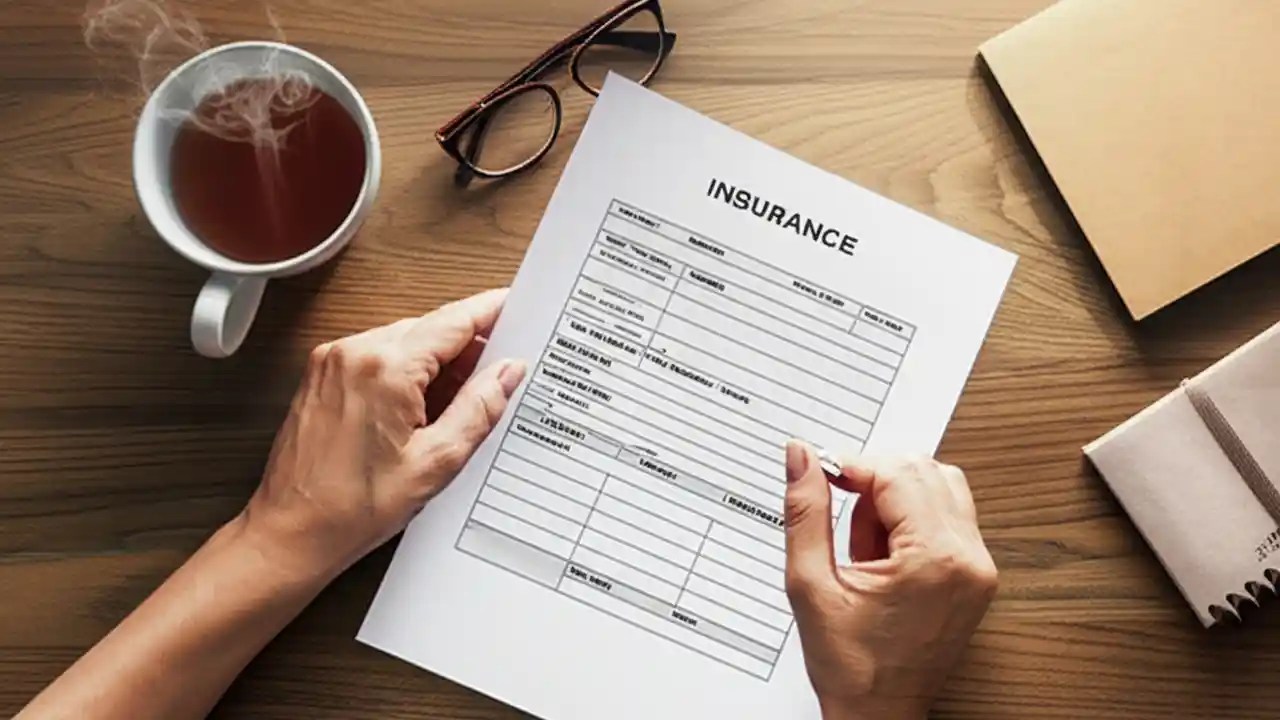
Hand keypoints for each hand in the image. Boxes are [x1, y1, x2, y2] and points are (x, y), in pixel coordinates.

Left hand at [241, 289, 526, 580]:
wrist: (290, 533)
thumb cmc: (350, 509)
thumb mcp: (436, 462)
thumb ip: (479, 409)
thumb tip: (507, 372)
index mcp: (386, 368)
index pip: (454, 321)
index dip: (491, 312)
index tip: (515, 309)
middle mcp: (354, 353)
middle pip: (430, 328)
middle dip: (466, 349)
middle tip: (498, 378)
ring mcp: (332, 361)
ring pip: (404, 342)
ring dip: (436, 364)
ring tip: (455, 410)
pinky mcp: (322, 375)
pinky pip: (377, 357)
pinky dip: (406, 373)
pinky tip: (420, 411)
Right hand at [782, 442, 997, 719]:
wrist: (880, 717)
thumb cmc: (851, 668)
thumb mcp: (810, 585)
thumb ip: (806, 513)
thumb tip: (801, 456)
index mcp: (934, 560)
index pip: (898, 472)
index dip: (853, 466)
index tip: (821, 477)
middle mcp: (969, 559)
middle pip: (924, 470)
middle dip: (874, 481)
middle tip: (841, 525)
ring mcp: (979, 568)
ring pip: (940, 485)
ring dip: (895, 498)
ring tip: (864, 548)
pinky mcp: (977, 575)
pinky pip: (949, 515)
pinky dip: (912, 519)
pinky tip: (883, 557)